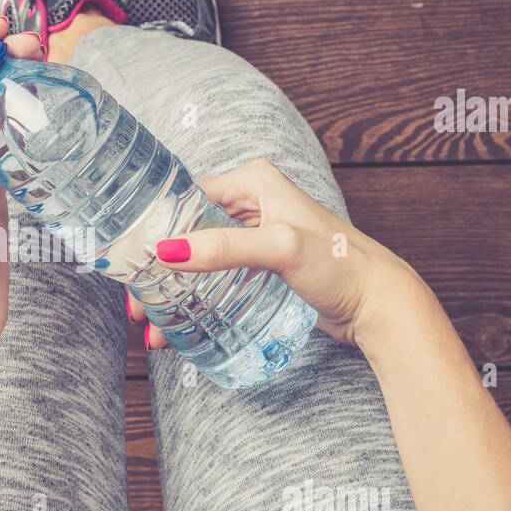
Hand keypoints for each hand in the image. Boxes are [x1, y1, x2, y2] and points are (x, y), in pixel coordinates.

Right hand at [128, 158, 429, 357]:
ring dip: (173, 294)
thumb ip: (225, 247)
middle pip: (187, 234)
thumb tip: (169, 251)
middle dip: (159, 273)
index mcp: (254, 182)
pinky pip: (215, 279)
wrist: (378, 304)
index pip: (187, 200)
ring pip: (198, 261)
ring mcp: (257, 236)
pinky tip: (178, 328)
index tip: (132, 268)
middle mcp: (253, 204)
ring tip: (154, 327)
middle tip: (138, 306)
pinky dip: (195, 301)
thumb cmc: (342, 266)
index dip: (155, 234)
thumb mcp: (281, 249)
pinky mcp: (262, 266)